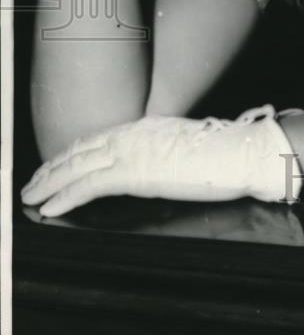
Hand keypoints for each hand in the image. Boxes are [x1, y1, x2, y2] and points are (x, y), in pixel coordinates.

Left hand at [20, 106, 302, 216]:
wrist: (241, 153)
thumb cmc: (224, 155)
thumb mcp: (185, 148)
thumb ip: (161, 153)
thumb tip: (151, 166)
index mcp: (146, 125)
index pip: (98, 137)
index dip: (72, 153)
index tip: (54, 165)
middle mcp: (134, 132)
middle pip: (82, 149)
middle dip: (52, 168)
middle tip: (31, 184)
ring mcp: (133, 150)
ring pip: (78, 166)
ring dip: (50, 183)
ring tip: (32, 197)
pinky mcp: (135, 172)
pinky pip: (89, 185)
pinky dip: (65, 197)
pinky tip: (50, 208)